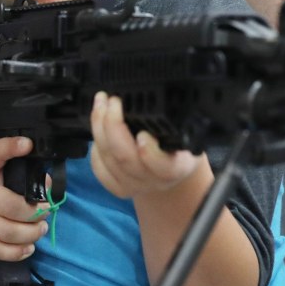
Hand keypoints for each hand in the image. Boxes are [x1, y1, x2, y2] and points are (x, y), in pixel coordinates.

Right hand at [0, 136, 50, 260]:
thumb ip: (16, 168)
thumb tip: (47, 184)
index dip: (11, 148)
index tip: (28, 144)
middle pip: (10, 207)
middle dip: (35, 212)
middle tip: (46, 210)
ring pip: (7, 233)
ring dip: (31, 233)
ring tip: (41, 228)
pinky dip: (17, 252)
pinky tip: (29, 247)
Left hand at [88, 92, 202, 198]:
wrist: (174, 168)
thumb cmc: (182, 144)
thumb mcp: (189, 132)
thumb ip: (179, 121)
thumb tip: (169, 97)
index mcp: (177, 167)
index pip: (163, 166)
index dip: (150, 152)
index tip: (142, 134)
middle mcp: (155, 180)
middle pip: (126, 159)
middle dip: (113, 126)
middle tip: (112, 101)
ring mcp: (135, 186)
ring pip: (109, 160)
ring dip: (100, 128)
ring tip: (101, 103)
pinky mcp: (118, 187)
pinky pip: (99, 169)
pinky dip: (95, 147)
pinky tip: (97, 127)